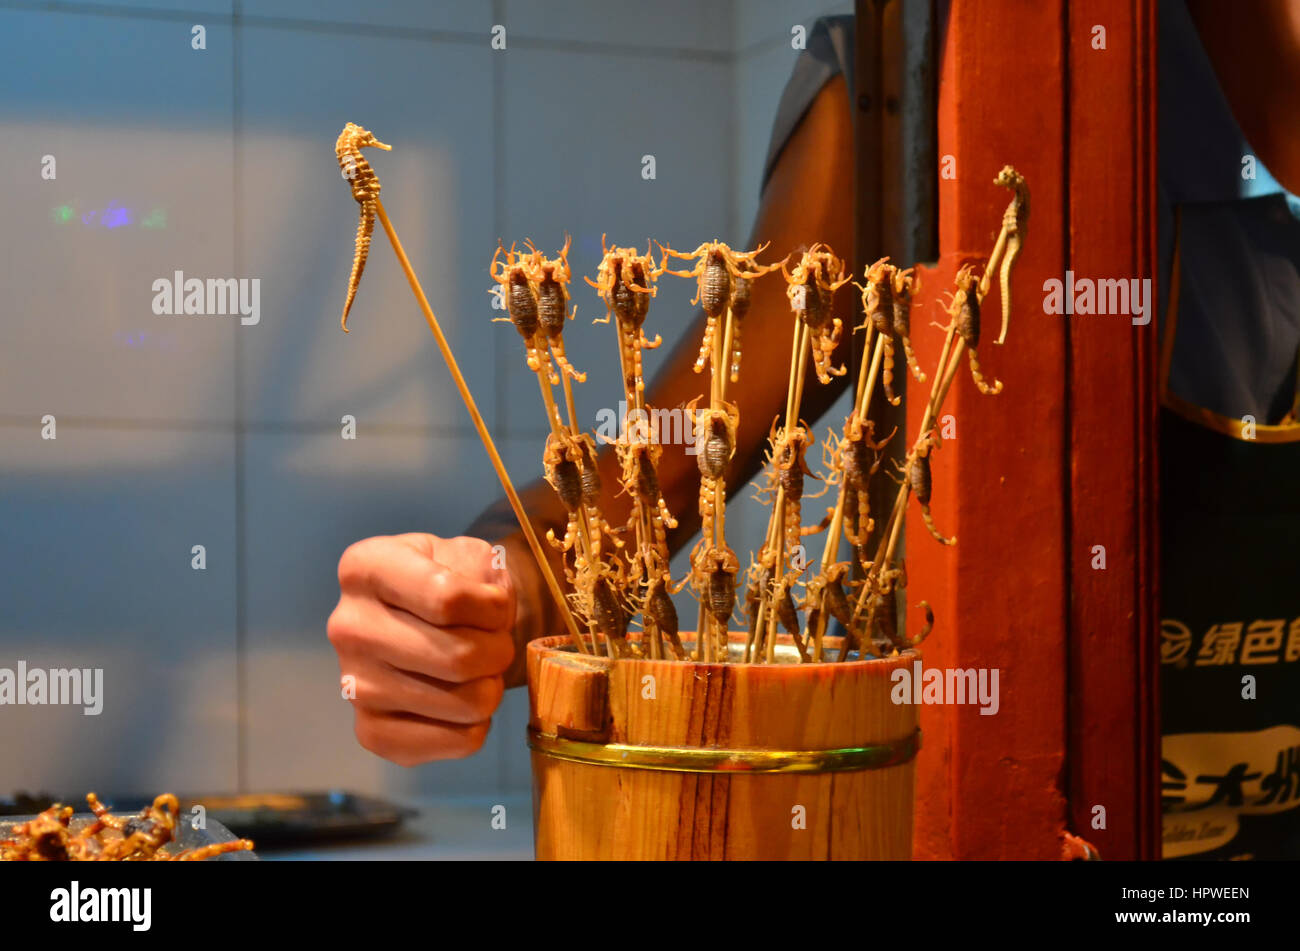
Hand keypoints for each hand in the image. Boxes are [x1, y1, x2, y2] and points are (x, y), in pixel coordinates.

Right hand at [327, 533, 514, 765]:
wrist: (437, 617)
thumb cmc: (456, 580)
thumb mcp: (472, 555)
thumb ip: (486, 577)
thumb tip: (491, 613)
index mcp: (365, 568)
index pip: (448, 599)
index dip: (494, 607)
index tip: (497, 606)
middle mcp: (348, 627)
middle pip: (458, 657)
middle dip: (499, 652)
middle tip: (498, 645)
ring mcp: (354, 684)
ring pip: (463, 702)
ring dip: (492, 687)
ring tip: (481, 670)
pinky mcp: (370, 731)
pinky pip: (454, 742)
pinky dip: (478, 725)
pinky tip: (464, 700)